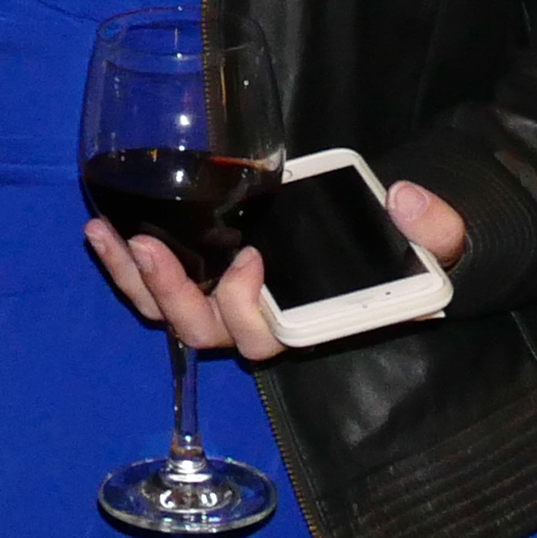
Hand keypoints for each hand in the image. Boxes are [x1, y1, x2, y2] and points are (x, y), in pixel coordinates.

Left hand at [85, 181, 467, 362]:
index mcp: (306, 323)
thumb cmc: (408, 249)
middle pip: (204, 331)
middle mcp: (258, 323)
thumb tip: (407, 199)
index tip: (248, 259)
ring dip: (134, 279)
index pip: (267, 338)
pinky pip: (153, 287)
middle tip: (151, 245)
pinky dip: (123, 261)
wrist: (389, 238)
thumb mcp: (435, 237)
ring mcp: (224, 303)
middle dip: (172, 294)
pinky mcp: (203, 277)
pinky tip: (101, 227)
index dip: (248, 308)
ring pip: (168, 314)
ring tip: (108, 234)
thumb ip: (432, 227)